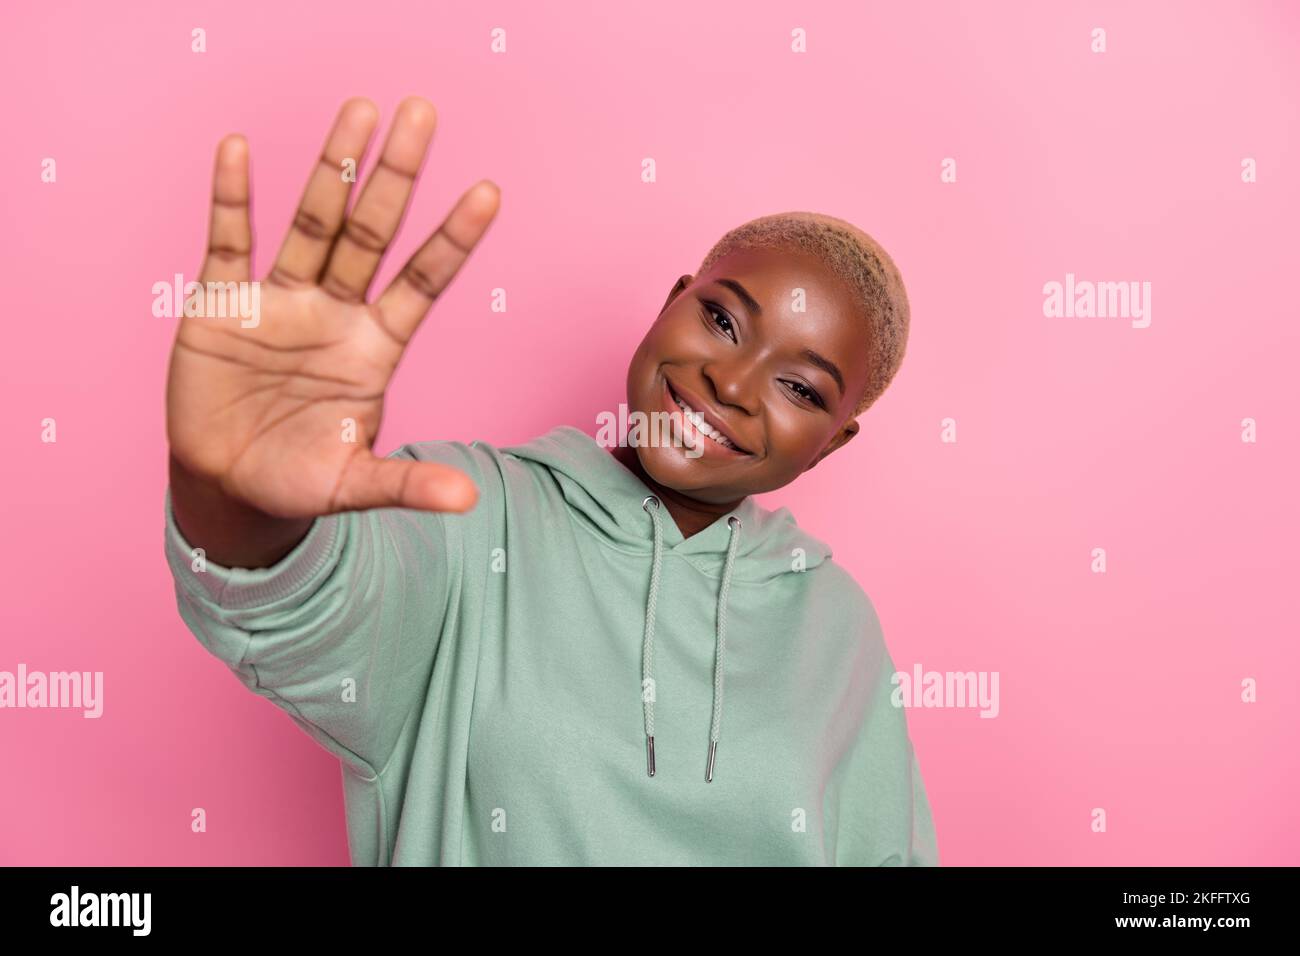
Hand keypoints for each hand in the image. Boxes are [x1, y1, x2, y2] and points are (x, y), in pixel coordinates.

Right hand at [166, 96, 496, 519]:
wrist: (229, 486)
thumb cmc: (299, 480)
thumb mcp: (354, 484)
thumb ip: (405, 484)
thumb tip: (466, 500)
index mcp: (375, 348)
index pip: (422, 282)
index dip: (452, 240)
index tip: (488, 192)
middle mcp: (335, 312)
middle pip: (372, 232)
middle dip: (396, 176)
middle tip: (422, 112)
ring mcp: (282, 302)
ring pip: (312, 223)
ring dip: (331, 169)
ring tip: (358, 112)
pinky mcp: (223, 305)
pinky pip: (229, 242)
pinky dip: (231, 199)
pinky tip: (237, 149)